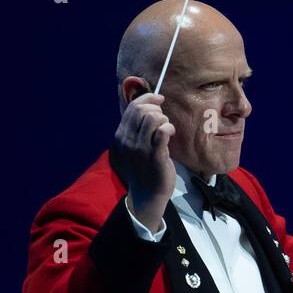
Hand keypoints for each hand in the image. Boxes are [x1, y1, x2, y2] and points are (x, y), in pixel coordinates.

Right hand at [112, 92, 174, 231]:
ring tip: (166, 129)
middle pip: (142, 110)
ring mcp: (141, 148)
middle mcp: (128, 141)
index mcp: (121, 136)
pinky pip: (163, 131)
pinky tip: (170, 134)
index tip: (159, 98)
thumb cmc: (143, 169)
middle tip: (164, 118)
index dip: (147, 98)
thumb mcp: (132, 147)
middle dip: (157, 108)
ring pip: (153, 118)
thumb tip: (147, 107)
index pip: (132, 108)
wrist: (147, 194)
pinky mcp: (155, 156)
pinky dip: (169, 128)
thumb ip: (135, 129)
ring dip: (164, 119)